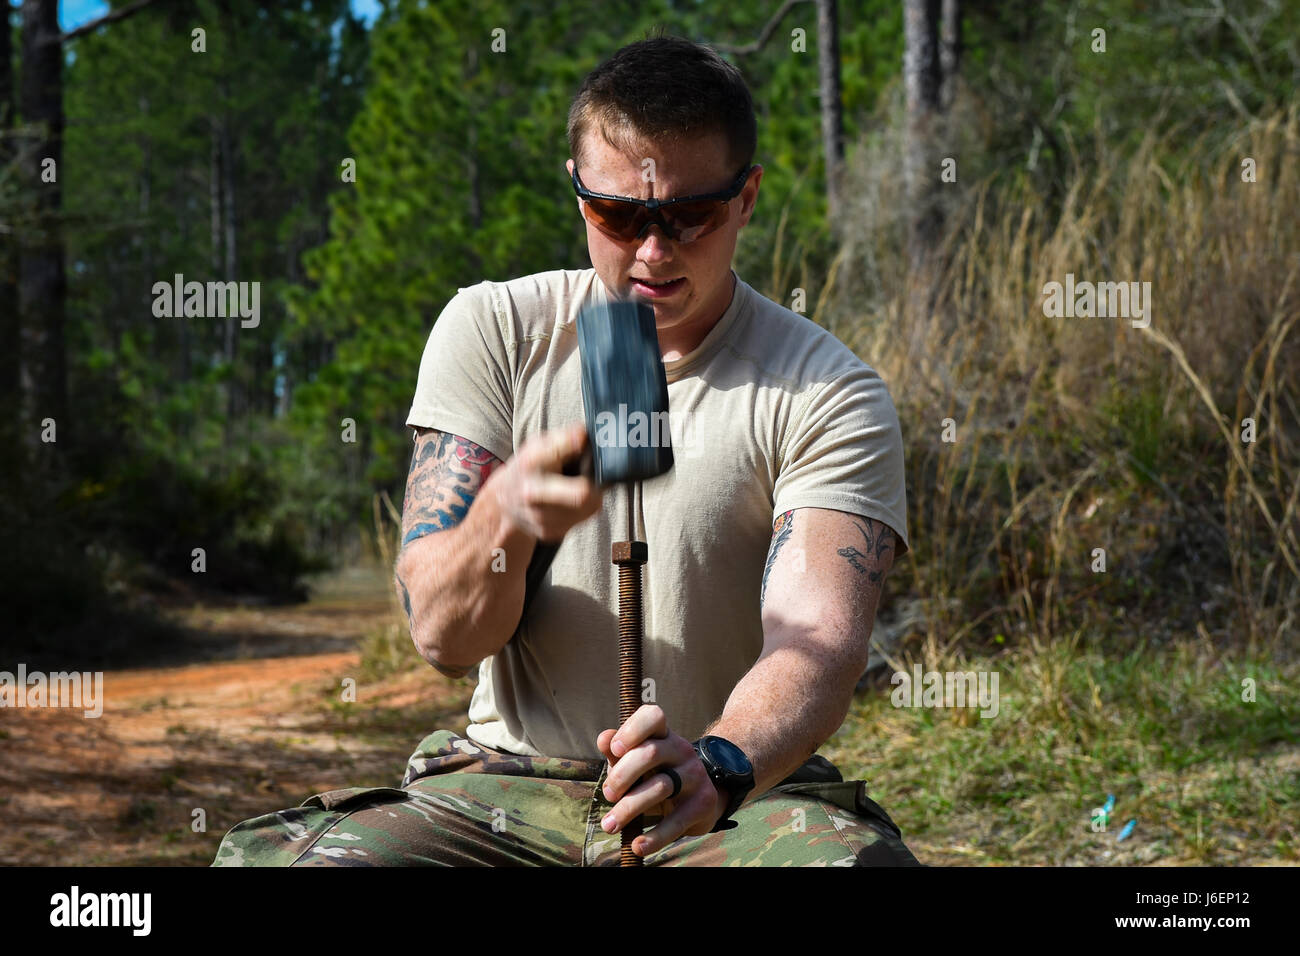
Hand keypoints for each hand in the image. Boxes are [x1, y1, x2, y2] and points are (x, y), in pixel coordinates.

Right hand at [485, 422, 600, 542]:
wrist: (505, 502)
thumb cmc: (529, 468)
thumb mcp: (539, 444)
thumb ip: (563, 437)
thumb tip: (585, 434)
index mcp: (530, 463)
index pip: (560, 452)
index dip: (577, 443)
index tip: (583, 440)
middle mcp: (532, 492)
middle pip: (582, 494)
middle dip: (597, 484)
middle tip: (596, 475)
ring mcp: (540, 516)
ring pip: (590, 508)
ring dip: (593, 496)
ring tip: (582, 486)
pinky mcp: (549, 533)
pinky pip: (584, 519)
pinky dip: (585, 509)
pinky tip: (574, 501)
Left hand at [596, 705, 727, 857]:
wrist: (701, 797)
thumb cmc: (657, 774)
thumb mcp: (636, 762)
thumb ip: (618, 752)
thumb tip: (604, 738)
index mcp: (663, 735)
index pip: (653, 716)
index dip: (632, 729)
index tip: (615, 750)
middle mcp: (681, 750)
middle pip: (651, 753)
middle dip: (622, 775)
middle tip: (607, 795)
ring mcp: (695, 775)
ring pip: (661, 787)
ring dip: (629, 808)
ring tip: (609, 825)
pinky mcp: (703, 803)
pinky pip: (677, 820)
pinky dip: (654, 836)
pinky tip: (637, 846)